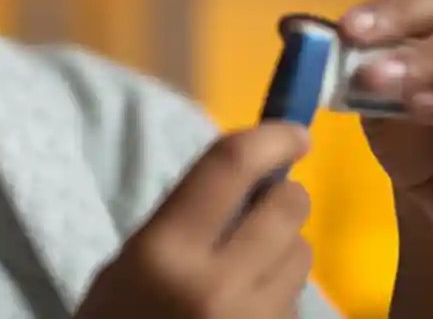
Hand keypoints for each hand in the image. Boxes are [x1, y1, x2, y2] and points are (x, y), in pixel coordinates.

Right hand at [76, 124, 311, 318]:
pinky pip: (297, 299)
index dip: (270, 137)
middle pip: (286, 206)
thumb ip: (184, 219)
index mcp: (164, 252)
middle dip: (286, 193)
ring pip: (302, 252)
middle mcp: (215, 284)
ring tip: (252, 261)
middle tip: (270, 197)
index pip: (229, 167)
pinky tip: (250, 303)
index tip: (292, 131)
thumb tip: (251, 177)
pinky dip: (282, 290)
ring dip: (287, 244)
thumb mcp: (130, 262)